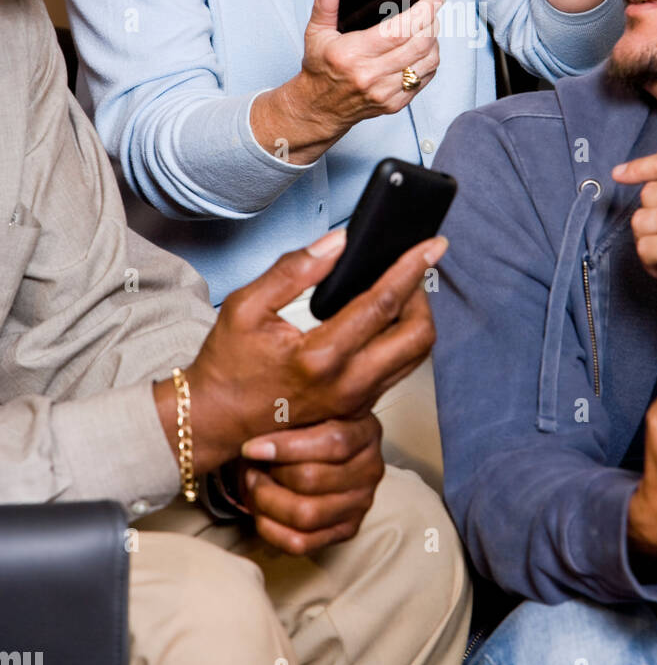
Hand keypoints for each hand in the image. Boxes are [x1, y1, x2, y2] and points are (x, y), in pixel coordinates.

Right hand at [155, 230, 441, 472]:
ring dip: (416, 318)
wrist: (215, 422)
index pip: (384, 303)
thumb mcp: (246, 306)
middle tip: (410, 269)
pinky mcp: (357, 409)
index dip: (412, 267)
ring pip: (415, 356)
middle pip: (419, 336)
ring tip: (399, 290)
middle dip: (424, 295)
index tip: (433, 244)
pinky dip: (401, 339)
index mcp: (320, 357)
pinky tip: (385, 318)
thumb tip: (340, 242)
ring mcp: (356, 402)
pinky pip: (398, 370)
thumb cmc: (227, 365)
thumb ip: (294, 270)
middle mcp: (348, 384)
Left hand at [240, 413, 384, 554]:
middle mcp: (371, 469)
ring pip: (305, 514)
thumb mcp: (304, 410)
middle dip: (271, 475)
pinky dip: (270, 529)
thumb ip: (293, 408)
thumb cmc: (301, 429)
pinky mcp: (346, 531)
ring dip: (267, 501)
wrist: (307, 456)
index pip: (333, 442)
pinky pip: (301, 542)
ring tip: (254, 484)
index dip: (288, 447)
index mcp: (366, 431)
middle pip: (312, 479)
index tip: (250, 447)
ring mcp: (361, 503)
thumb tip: (262, 407)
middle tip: (251, 465)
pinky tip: (260, 511)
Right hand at [250, 0, 441, 162]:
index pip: (400, 31)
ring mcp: (385, 92)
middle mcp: (370, 75)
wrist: (319, 107)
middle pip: (420, 45)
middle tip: (433, 10)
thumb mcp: (316, 32)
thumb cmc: (320, 68)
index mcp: (352, 54)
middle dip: (432, 23)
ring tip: (428, 28)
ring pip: (428, 63)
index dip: (423, 12)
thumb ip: (326, 2)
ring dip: (434, 42)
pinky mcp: (394, 104)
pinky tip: (423, 50)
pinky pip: (424, 79)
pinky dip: (429, 61)